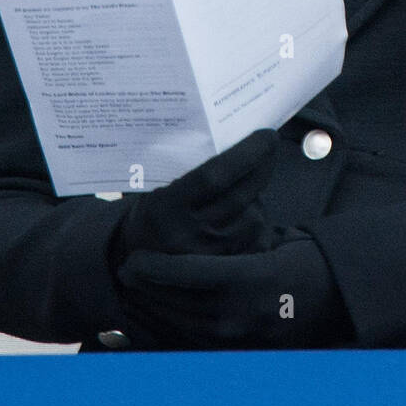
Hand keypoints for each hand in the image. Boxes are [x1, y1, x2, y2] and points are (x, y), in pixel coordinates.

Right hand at [112, 129, 278, 266]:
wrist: (134, 263)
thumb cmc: (150, 214)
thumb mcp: (154, 188)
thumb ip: (186, 169)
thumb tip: (229, 134)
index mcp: (166, 208)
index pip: (215, 175)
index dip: (246, 153)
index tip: (265, 134)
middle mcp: (189, 235)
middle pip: (241, 194)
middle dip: (263, 165)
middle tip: (270, 145)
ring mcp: (209, 257)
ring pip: (254, 215)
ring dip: (259, 193)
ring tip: (248, 181)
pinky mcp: (225, 272)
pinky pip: (256, 238)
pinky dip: (257, 218)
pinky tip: (248, 209)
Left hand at [116, 226, 354, 348]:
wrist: (337, 300)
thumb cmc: (308, 261)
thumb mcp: (277, 240)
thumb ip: (242, 234)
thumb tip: (208, 216)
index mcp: (250, 281)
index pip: (190, 275)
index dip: (156, 269)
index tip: (133, 259)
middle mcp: (241, 314)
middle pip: (178, 304)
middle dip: (147, 289)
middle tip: (125, 272)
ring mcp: (240, 338)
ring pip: (182, 326)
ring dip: (154, 310)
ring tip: (135, 292)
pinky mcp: (240, 350)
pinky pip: (195, 342)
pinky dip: (171, 328)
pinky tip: (158, 315)